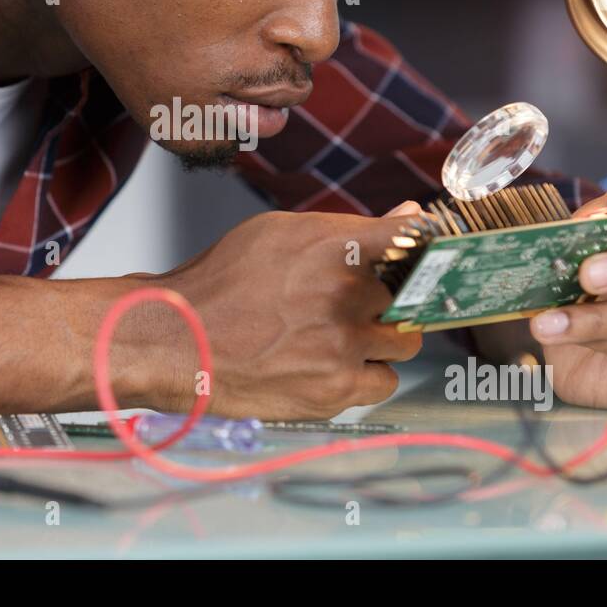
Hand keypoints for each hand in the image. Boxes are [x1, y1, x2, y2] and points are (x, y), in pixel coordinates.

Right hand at [155, 202, 425, 418]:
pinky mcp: (334, 389)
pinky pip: (383, 382)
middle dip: (391, 300)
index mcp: (332, 244)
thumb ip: (349, 228)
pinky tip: (333, 364)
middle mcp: (344, 293)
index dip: (426, 247)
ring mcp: (342, 344)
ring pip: (404, 342)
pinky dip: (366, 375)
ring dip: (383, 339)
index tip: (430, 253)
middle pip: (411, 296)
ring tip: (342, 336)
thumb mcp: (279, 233)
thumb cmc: (221, 283)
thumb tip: (410, 217)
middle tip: (359, 304)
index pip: (413, 239)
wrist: (176, 340)